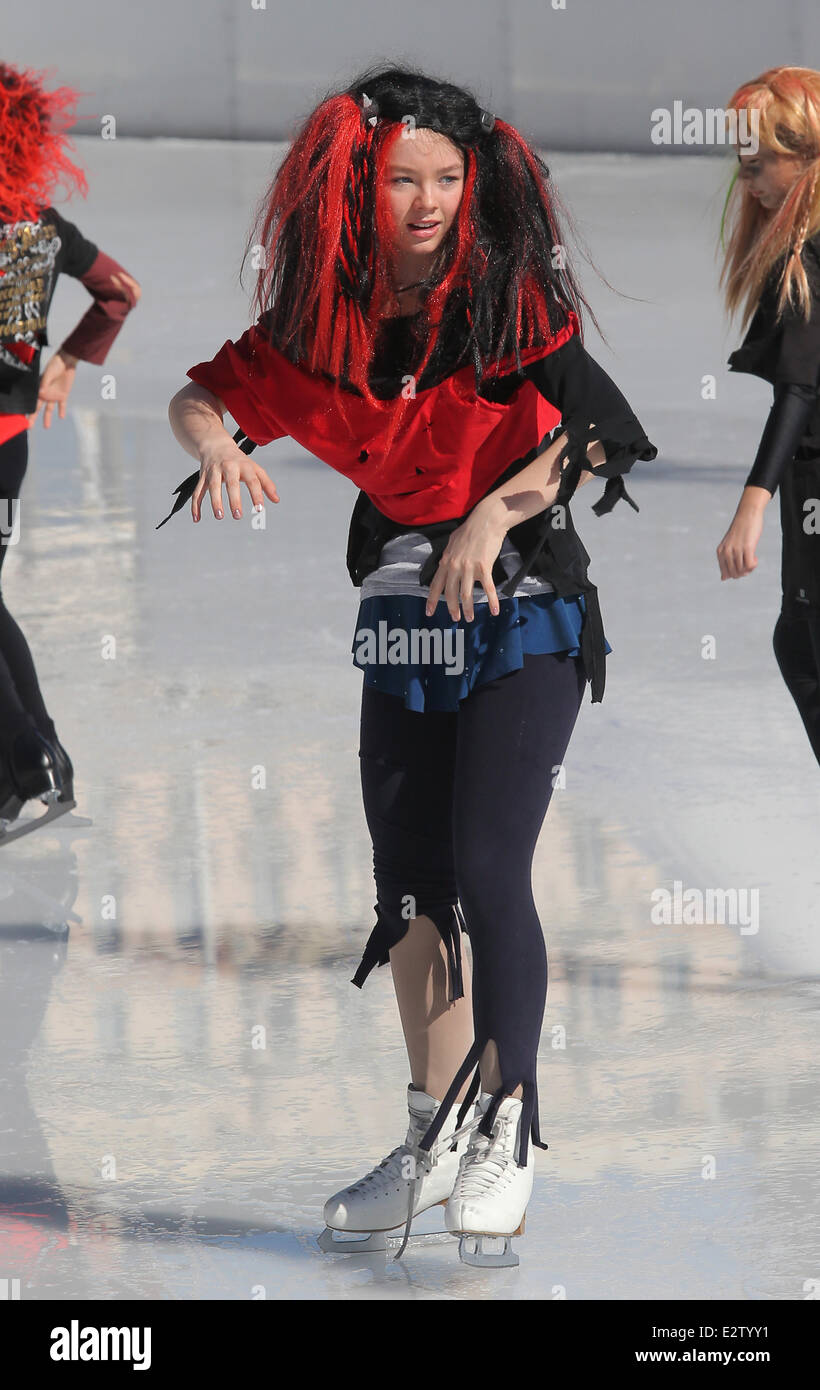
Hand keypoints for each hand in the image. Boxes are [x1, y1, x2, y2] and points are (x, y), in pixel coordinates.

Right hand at [31, 348, 78, 428]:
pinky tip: (61, 417)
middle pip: (37, 408)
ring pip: (49, 409)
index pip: (32, 401)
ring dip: (47, 418)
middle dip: (33, 417)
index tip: (24, 417)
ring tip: (46, 427)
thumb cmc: (55, 365)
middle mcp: (45, 393)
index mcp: (39, 388)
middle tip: (29, 426)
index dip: (28, 408)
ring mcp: (53, 395)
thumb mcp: (49, 373)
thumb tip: (40, 392)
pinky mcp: (62, 395)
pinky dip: (61, 411)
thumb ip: (45, 383)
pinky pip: (62, 405)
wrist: (66, 362)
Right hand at [192, 437, 279, 520]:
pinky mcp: (202, 477)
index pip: (252, 480)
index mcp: (244, 465)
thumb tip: (276, 500)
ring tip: (220, 516)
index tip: (259, 509)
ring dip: (215, 501)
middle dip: (234, 500)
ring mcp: (213, 471)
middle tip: (238, 515)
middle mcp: (228, 467)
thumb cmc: (239, 461)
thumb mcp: (254, 469)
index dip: (257, 494)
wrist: (216, 445)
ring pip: (212, 486)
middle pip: (231, 483)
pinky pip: (198, 491)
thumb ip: (266, 484)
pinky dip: (195, 505)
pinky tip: (197, 518)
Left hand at [425, 499, 507, 620]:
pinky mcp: (484, 567)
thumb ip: (448, 556)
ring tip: (470, 618)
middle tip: (455, 618)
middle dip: (452, 608)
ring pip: (466, 594)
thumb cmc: (470, 530)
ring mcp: (469, 567)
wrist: (486, 521)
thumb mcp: (452, 542)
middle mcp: (455, 566)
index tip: (429, 612)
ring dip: (468, 609)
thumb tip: (444, 565)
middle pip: (450, 593)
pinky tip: (495, 611)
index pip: (436, 585)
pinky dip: (492, 601)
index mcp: (446, 561)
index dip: (432, 600)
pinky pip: (488, 588)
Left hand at [716, 492, 766, 579]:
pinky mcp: (747, 548)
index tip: (742, 565)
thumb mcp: (730, 546)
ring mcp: (736, 550)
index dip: (735, 573)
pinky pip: (749, 566)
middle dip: (743, 573)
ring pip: (742, 571)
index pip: (725, 573)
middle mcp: (726, 552)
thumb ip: (726, 561)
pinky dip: (753, 565)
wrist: (747, 514)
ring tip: (752, 559)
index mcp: (720, 552)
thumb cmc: (740, 531)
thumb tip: (723, 579)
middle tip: (749, 563)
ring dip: (749, 569)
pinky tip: (755, 558)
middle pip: (734, 574)